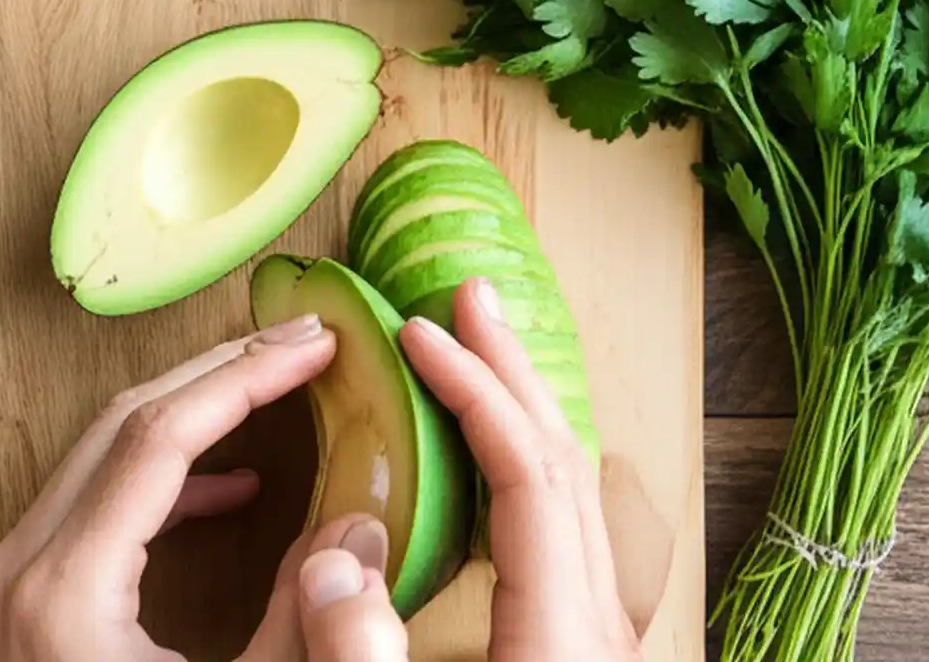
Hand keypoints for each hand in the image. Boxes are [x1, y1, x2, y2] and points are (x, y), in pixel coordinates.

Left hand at [0, 314, 407, 661]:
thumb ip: (304, 621)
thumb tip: (361, 525)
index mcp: (66, 588)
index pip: (163, 436)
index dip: (247, 377)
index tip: (313, 346)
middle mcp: (20, 566)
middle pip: (126, 423)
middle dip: (223, 372)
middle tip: (302, 342)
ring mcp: (10, 578)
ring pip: (105, 450)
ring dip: (194, 412)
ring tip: (274, 389)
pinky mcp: (22, 595)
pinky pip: (98, 499)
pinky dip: (168, 475)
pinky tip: (231, 485)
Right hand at [400, 277, 640, 661]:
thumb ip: (364, 648)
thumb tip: (331, 555)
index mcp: (562, 634)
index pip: (529, 474)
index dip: (474, 392)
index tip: (420, 337)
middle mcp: (597, 618)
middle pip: (566, 462)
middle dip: (512, 370)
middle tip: (469, 301)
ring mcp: (598, 627)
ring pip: (576, 488)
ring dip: (525, 408)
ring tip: (482, 352)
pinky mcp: (582, 640)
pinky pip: (565, 519)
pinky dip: (528, 456)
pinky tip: (496, 448)